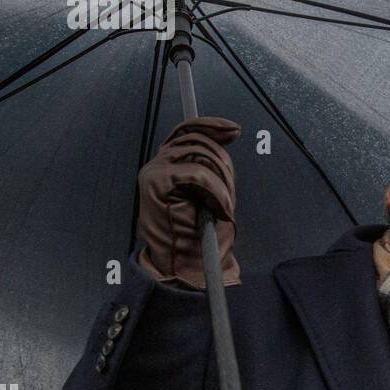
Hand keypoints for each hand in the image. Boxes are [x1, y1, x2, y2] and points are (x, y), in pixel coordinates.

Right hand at [136, 116, 240, 289]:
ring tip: (221, 208)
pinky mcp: (156, 183)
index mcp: (169, 164)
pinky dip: (215, 191)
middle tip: (227, 197)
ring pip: (200, 155)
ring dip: (221, 183)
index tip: (235, 130)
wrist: (184, 264)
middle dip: (223, 166)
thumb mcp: (213, 191)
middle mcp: (158, 164)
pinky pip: (198, 174)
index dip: (212, 126)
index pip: (187, 130)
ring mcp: (154, 172)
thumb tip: (230, 132)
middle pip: (198, 141)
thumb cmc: (200, 232)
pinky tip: (217, 208)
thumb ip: (214, 163)